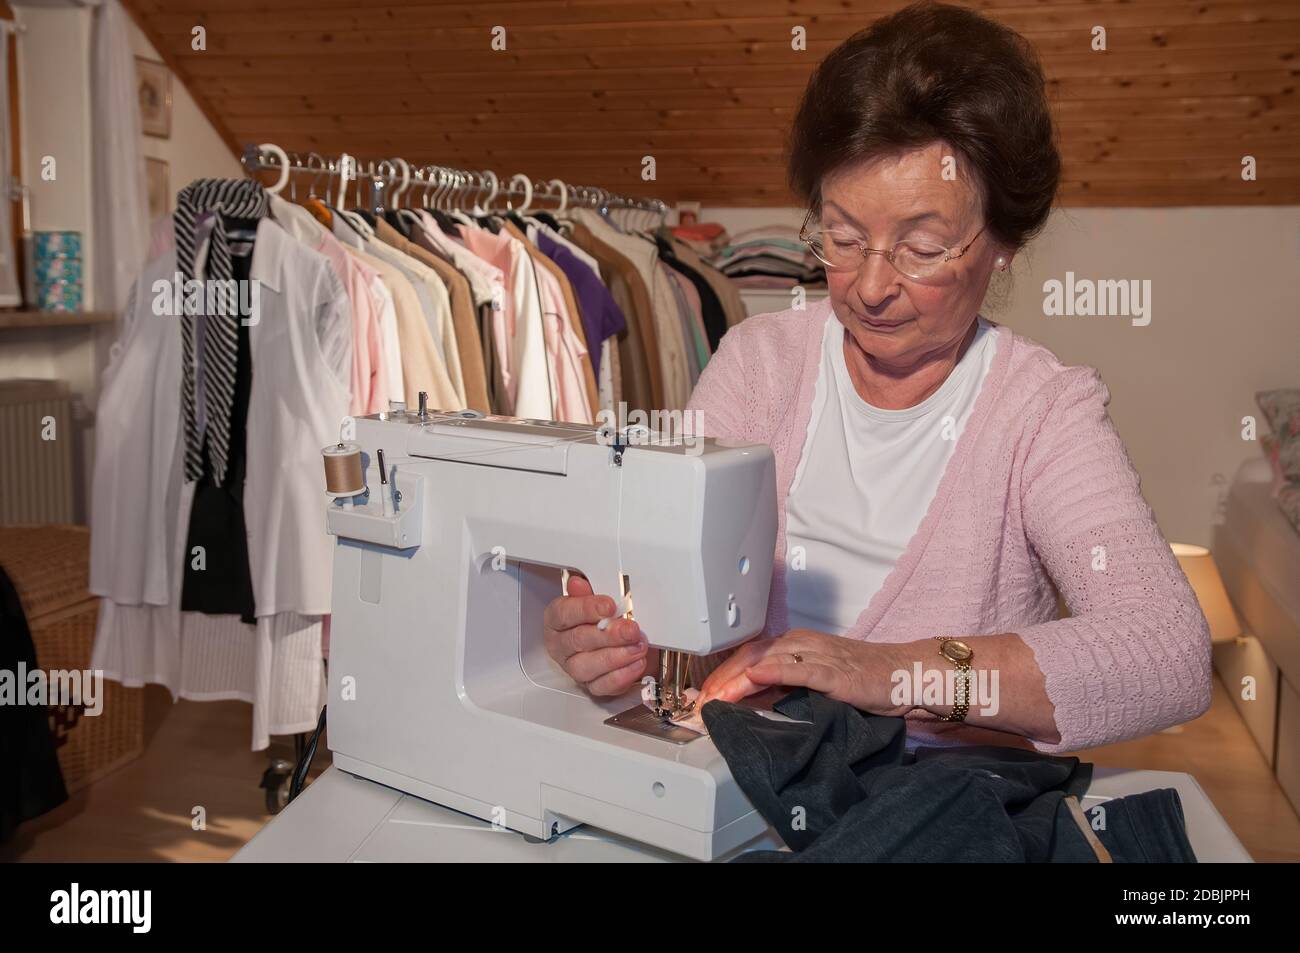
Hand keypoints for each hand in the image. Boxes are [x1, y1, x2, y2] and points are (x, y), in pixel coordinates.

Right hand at [543, 574, 651, 696]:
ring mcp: (575, 668)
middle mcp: (562, 646)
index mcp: (557, 620)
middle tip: (630, 629)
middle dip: (608, 635)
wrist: (617, 641)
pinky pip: (603, 686)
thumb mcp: (595, 599)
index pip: (564, 614)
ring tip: (637, 646)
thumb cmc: (600, 619)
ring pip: (587, 667)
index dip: (587, 609)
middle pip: (578, 641)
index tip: (609, 606)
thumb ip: (588, 593)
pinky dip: (622, 676)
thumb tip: (578, 584)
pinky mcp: (591, 686)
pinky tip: (636, 663)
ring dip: (616, 657)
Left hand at [696, 628, 911, 715]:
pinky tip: (757, 676)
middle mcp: (803, 643)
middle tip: (701, 700)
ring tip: (718, 696)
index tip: (702, 695)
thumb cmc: (862, 678)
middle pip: (751, 655)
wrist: (903, 673)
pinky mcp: (836, 672)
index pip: (748, 654)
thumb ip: (783, 685)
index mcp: (796, 643)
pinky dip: (776, 671)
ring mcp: (819, 654)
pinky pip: (801, 669)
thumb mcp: (813, 679)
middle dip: (722, 678)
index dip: (722, 673)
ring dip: (739, 678)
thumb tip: (748, 697)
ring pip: (769, 660)